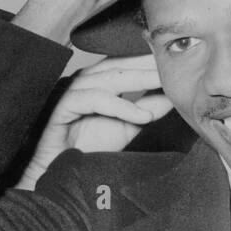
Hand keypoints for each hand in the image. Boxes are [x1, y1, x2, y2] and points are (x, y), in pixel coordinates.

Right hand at [17, 56, 172, 188]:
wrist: (53, 173)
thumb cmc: (84, 149)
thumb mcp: (125, 127)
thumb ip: (146, 109)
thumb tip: (173, 96)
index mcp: (94, 81)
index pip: (125, 62)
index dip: (149, 59)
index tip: (176, 58)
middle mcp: (82, 81)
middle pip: (119, 65)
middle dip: (149, 63)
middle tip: (176, 62)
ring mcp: (70, 90)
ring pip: (108, 78)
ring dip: (139, 80)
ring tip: (165, 83)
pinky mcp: (61, 106)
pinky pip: (93, 100)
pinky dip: (119, 106)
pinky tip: (142, 116)